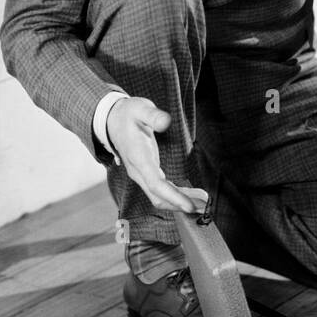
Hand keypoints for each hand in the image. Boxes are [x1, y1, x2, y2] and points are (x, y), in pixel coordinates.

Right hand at [105, 96, 202, 213]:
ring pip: (159, 197)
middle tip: (205, 207)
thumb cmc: (128, 114)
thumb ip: (153, 116)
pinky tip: (191, 196)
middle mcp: (138, 171)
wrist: (111, 120)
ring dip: (179, 203)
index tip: (190, 206)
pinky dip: (176, 197)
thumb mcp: (140, 109)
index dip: (173, 197)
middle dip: (180, 205)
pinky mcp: (145, 174)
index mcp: (138, 157)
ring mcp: (141, 174)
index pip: (156, 184)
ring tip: (202, 204)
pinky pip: (160, 191)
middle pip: (158, 197)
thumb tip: (166, 121)